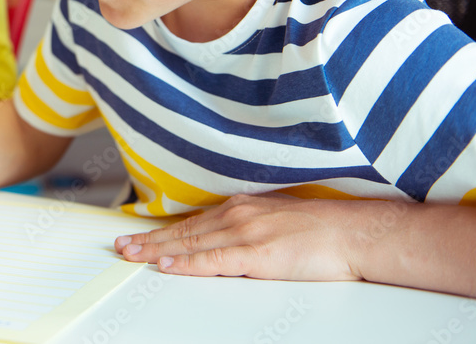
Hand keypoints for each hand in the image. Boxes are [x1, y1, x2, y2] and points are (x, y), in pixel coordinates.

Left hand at [114, 193, 376, 280]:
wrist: (354, 232)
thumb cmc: (322, 230)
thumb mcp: (275, 221)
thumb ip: (248, 228)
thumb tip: (225, 241)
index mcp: (242, 208)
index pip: (192, 223)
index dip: (162, 231)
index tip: (138, 236)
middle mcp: (238, 215)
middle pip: (184, 232)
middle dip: (149, 240)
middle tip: (121, 247)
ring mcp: (245, 233)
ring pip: (191, 244)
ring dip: (158, 251)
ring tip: (132, 255)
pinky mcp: (257, 254)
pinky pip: (213, 260)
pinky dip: (187, 264)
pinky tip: (167, 267)